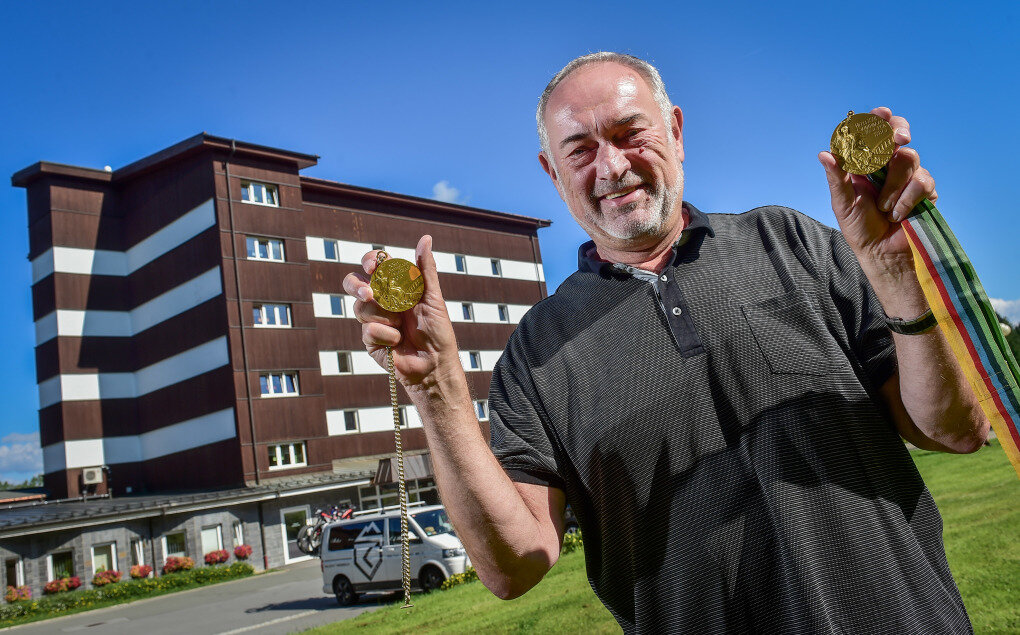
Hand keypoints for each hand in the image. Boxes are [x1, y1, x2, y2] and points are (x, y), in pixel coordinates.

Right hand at [342, 235, 460, 390]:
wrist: (435, 364)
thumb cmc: (438, 331)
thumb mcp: (433, 297)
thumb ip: (425, 269)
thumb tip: (425, 238)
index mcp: (396, 287)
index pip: (375, 266)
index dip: (370, 262)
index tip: (372, 266)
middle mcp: (382, 301)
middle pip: (355, 283)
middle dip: (357, 286)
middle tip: (369, 294)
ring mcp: (374, 320)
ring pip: (361, 308)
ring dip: (384, 317)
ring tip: (401, 327)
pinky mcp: (370, 340)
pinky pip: (367, 330)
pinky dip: (386, 335)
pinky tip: (397, 342)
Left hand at [818, 107, 937, 265]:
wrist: (882, 252)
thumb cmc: (859, 228)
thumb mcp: (842, 203)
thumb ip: (836, 178)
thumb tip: (824, 153)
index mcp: (864, 164)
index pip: (871, 133)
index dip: (877, 120)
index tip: (881, 115)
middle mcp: (886, 164)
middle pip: (897, 133)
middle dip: (898, 131)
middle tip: (899, 139)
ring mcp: (907, 175)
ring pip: (909, 158)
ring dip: (894, 184)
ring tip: (884, 208)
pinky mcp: (924, 189)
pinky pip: (922, 181)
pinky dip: (906, 199)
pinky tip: (898, 214)